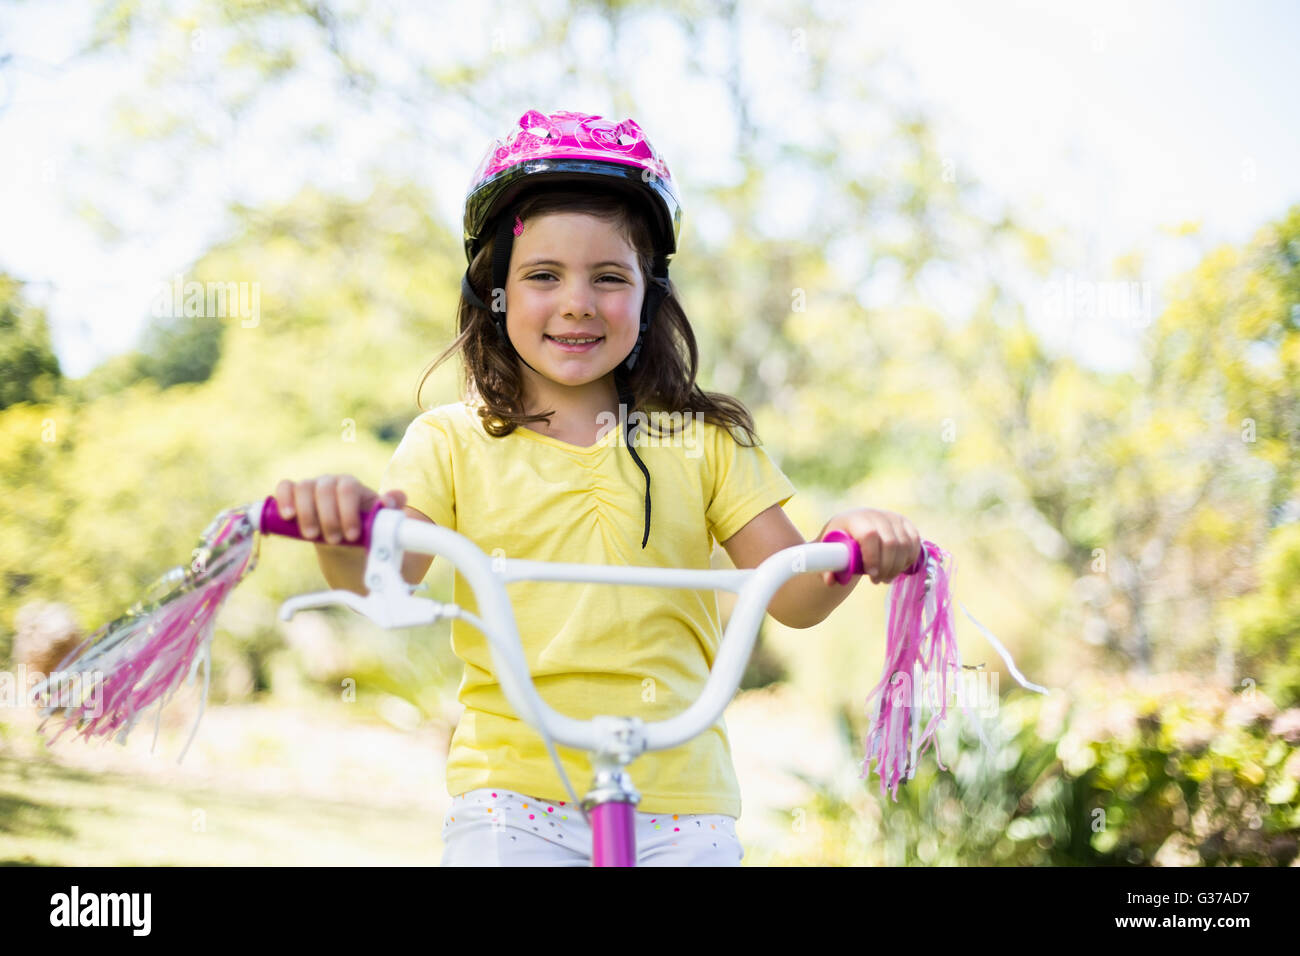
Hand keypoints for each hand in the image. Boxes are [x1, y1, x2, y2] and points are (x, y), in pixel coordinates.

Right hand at [273, 475, 406, 544]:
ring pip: (304, 488)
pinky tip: (287, 517)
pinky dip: (283, 499)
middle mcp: (331, 482)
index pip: (348, 488)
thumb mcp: (380, 523)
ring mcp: (311, 488)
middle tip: (335, 540)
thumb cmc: (364, 531)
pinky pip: (285, 488)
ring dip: (306, 512)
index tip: (352, 535)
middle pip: (324, 488)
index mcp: (352, 486)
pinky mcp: (294, 496)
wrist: (345, 542)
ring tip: (312, 536)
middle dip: (328, 516)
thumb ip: (391, 509)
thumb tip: (393, 499)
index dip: (348, 511)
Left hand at [821, 508, 921, 586]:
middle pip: (890, 542)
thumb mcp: (830, 553)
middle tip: (877, 581)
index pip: (869, 535)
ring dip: (898, 566)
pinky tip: (899, 568)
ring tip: (886, 578)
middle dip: (886, 567)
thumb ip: (828, 567)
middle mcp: (875, 515)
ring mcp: (892, 517)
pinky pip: (914, 542)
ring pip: (905, 545)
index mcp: (854, 519)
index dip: (873, 557)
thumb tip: (830, 580)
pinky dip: (909, 558)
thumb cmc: (839, 543)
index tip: (871, 574)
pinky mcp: (905, 523)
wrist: (852, 528)